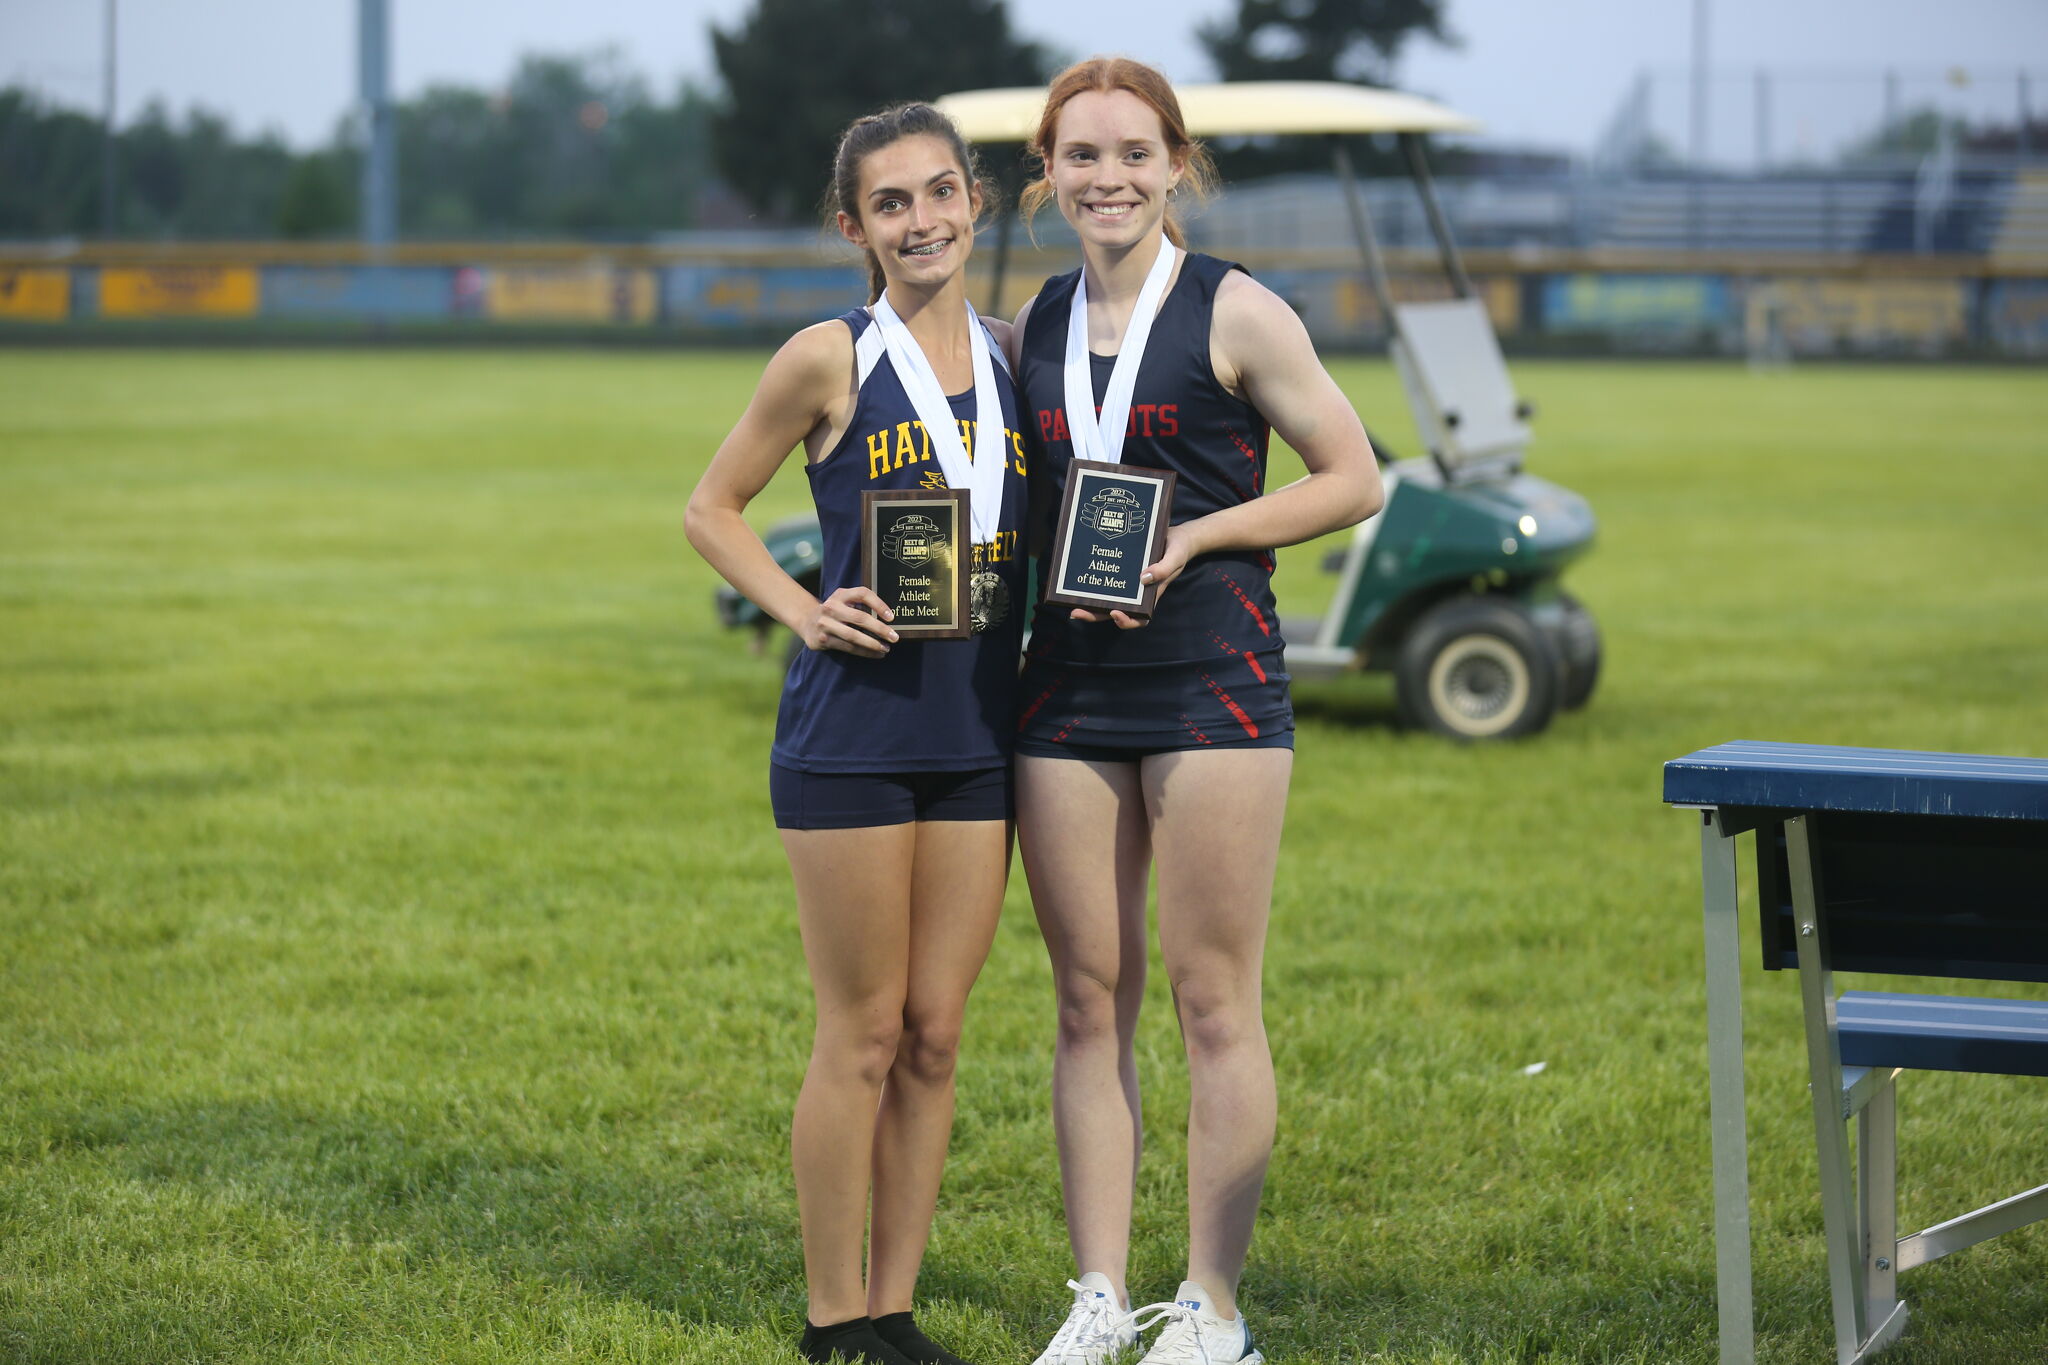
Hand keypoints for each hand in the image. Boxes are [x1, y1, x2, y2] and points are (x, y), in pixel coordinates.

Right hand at [799, 586, 896, 654]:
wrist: (807, 621)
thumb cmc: (835, 611)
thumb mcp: (844, 601)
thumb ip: (860, 605)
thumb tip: (889, 619)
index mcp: (841, 595)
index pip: (862, 594)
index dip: (878, 604)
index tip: (891, 617)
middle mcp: (831, 607)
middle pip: (860, 618)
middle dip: (879, 629)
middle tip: (894, 637)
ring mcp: (825, 623)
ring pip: (853, 635)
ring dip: (872, 644)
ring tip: (886, 648)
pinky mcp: (823, 639)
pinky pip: (848, 647)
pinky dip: (864, 652)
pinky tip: (875, 654)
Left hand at [1068, 523, 1197, 630]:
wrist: (1179, 536)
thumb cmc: (1180, 549)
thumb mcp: (1176, 557)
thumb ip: (1164, 569)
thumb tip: (1143, 579)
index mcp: (1151, 595)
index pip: (1138, 618)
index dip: (1125, 621)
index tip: (1114, 613)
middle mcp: (1137, 592)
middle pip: (1114, 611)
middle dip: (1094, 615)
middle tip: (1076, 612)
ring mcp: (1128, 582)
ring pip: (1106, 598)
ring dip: (1089, 603)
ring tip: (1071, 600)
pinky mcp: (1123, 570)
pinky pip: (1107, 580)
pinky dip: (1094, 583)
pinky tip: (1081, 577)